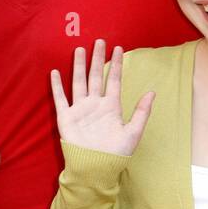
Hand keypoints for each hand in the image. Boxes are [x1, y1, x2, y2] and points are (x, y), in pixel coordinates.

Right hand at [50, 40, 152, 156]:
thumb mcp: (133, 132)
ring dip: (79, 66)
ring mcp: (80, 109)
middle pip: (96, 76)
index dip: (116, 64)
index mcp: (111, 107)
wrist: (95, 167)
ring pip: (79, 82)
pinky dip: (57, 86)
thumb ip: (142, 112)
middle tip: (99, 41)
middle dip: (98, 59)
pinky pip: (60, 98)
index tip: (119, 48)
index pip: (114, 80)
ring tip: (79, 50)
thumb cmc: (115, 153)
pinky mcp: (66, 117)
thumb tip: (152, 92)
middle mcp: (95, 105)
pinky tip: (55, 72)